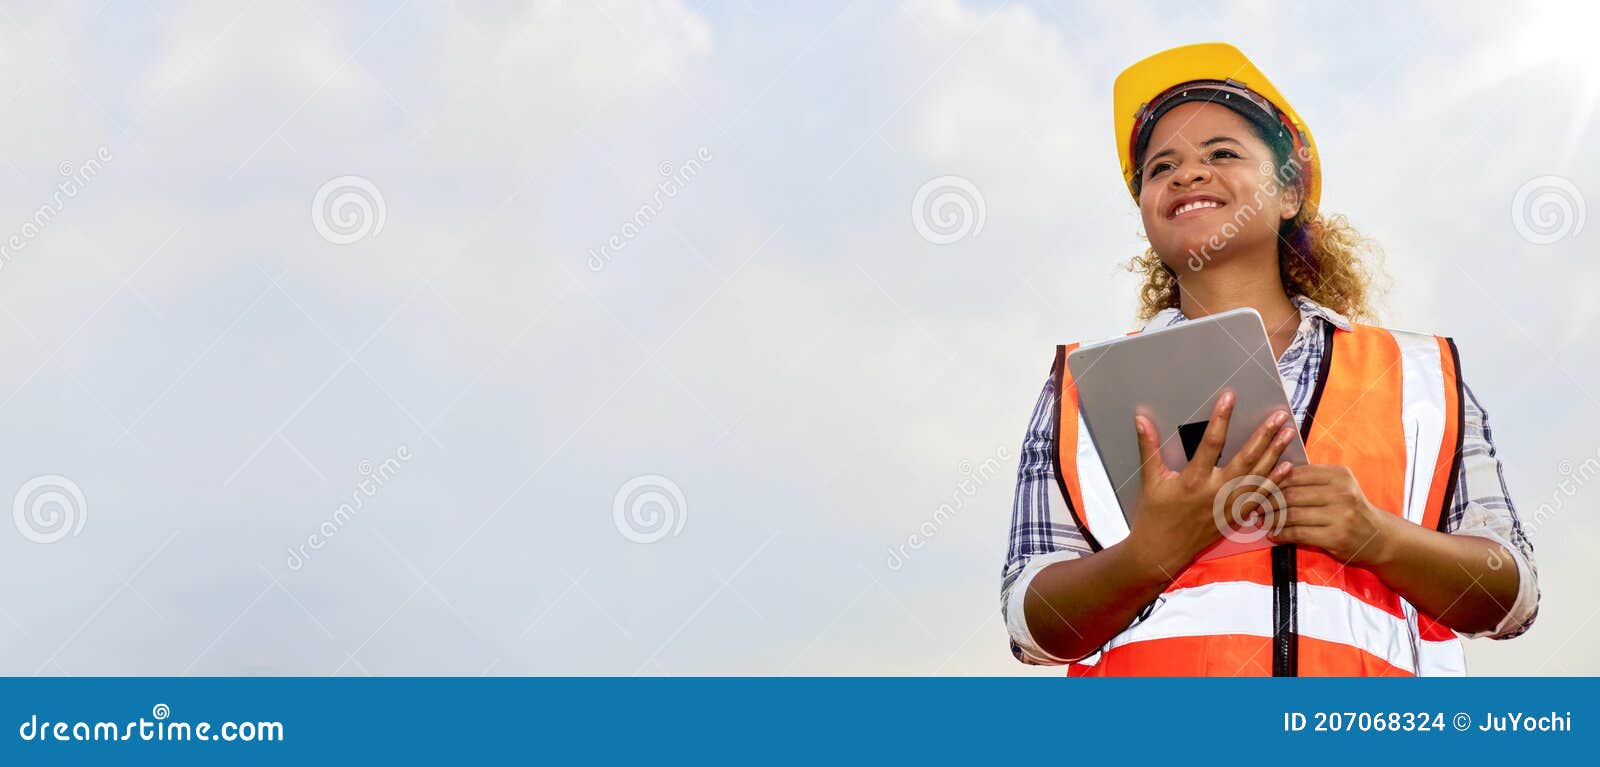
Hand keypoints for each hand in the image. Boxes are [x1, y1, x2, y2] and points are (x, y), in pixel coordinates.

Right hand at [1124, 391, 1296, 574]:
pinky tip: (1288, 468)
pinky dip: (1275, 483)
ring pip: (1258, 476)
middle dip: (1263, 435)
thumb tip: (1141, 419)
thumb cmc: (1153, 515)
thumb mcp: (1150, 480)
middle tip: (1279, 416)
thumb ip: (1149, 447)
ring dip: (1275, 454)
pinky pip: (1260, 498)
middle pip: (1245, 458)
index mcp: (1193, 480)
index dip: (1221, 418)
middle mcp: (1215, 492)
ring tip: (1288, 433)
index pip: (1210, 442)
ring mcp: (1229, 506)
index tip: (1230, 397)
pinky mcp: (1235, 517)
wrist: (1161, 553)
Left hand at [1263, 464, 1397, 565]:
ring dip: (1272, 518)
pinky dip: (1282, 534)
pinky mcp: (1336, 537)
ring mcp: (1340, 515)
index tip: (1258, 488)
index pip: (1296, 474)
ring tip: (1261, 520)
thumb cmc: (1350, 509)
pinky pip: (1299, 533)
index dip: (1273, 481)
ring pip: (1293, 514)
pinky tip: (1273, 534)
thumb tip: (1271, 476)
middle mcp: (1341, 492)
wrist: (1378, 537)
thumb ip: (1311, 480)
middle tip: (1253, 506)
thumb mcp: (1338, 487)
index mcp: (1339, 475)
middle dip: (1268, 501)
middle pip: (1292, 494)